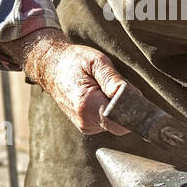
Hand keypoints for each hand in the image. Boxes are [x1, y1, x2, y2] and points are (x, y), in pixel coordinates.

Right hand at [16, 28, 130, 136]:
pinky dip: (109, 109)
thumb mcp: (96, 61)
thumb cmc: (74, 61)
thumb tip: (131, 96)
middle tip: (116, 85)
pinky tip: (99, 95)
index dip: (133, 111)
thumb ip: (113, 80)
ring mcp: (85, 126)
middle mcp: (85, 121)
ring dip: (116, 107)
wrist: (50, 67)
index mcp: (87, 105)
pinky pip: (107, 121)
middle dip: (125, 106)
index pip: (121, 122)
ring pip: (115, 122)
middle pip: (120, 122)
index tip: (136, 97)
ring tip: (103, 88)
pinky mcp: (86, 125)